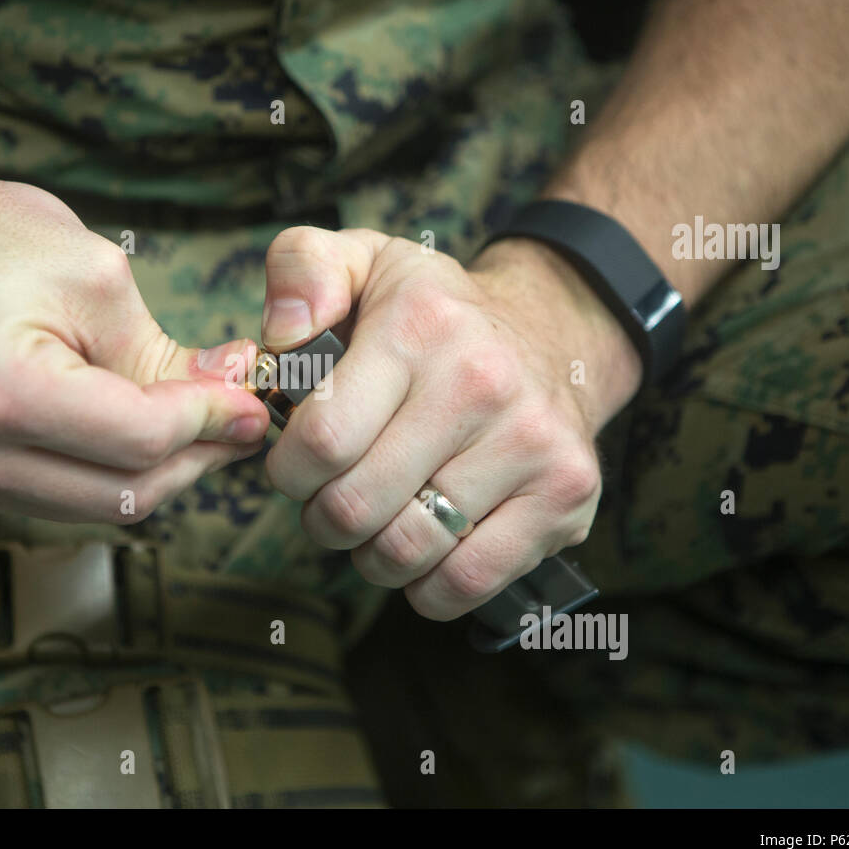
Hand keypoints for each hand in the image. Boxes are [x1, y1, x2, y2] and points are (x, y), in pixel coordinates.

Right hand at [0, 162, 268, 521]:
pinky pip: (67, 498)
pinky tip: (145, 427)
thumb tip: (236, 395)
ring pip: (101, 507)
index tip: (256, 399)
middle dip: (198, 455)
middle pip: (126, 493)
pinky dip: (116, 471)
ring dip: (163, 469)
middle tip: (244, 414)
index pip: (138, 439)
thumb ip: (167, 354)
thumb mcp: (93, 276)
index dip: (212, 422)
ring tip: (204, 417)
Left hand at [259, 226, 642, 618]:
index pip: (321, 441)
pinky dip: (427, 588)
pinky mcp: (565, 497)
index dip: (288, 471)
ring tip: (376, 521)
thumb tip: (282, 334)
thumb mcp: (363, 261)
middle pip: (354, 507)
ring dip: (370, 554)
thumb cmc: (432, 314)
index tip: (297, 466)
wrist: (551, 331)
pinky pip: (466, 583)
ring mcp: (531, 444)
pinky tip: (422, 552)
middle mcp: (481, 383)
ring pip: (404, 552)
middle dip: (322, 517)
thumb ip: (300, 270)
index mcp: (419, 326)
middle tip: (330, 500)